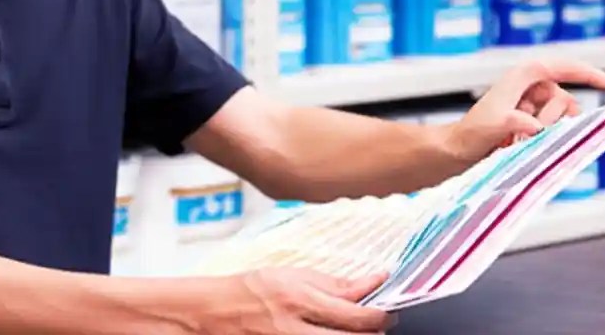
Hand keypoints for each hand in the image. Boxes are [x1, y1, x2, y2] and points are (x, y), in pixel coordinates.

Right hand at [201, 269, 395, 333]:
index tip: (390, 304)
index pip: (355, 314)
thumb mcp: (294, 275)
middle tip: (381, 322)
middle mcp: (295, 329)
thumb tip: (370, 283)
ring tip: (359, 330)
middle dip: (375, 332)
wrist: (215, 313)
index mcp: (299, 300)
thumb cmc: (253, 290)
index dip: (381, 311)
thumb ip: (333, 283)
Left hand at [446, 59, 604, 162]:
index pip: (566, 68)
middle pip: (565, 100)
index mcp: (524, 75)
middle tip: (526, 135)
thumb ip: (516, 122)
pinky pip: (556, 127)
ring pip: (562, 116)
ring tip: (518, 140)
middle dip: (553, 120)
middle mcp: (532, 84)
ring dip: (547, 131)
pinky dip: (546, 137)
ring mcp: (534, 101)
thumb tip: (538, 127)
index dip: (592, 75)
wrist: (458, 149)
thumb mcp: (494, 125)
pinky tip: (522, 143)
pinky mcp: (534, 116)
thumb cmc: (473, 134)